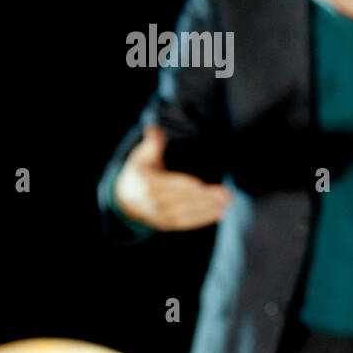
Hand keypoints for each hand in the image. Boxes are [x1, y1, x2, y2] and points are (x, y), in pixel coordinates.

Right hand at [113, 123, 231, 230]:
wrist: (124, 201)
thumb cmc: (139, 173)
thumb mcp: (141, 157)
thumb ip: (152, 144)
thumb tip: (154, 128)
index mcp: (146, 183)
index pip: (167, 185)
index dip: (183, 186)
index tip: (200, 185)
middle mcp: (152, 202)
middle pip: (181, 200)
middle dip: (204, 198)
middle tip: (226, 193)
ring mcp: (159, 216)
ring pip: (186, 213)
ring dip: (208, 209)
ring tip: (227, 202)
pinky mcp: (167, 224)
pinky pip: (186, 222)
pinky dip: (204, 219)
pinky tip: (220, 213)